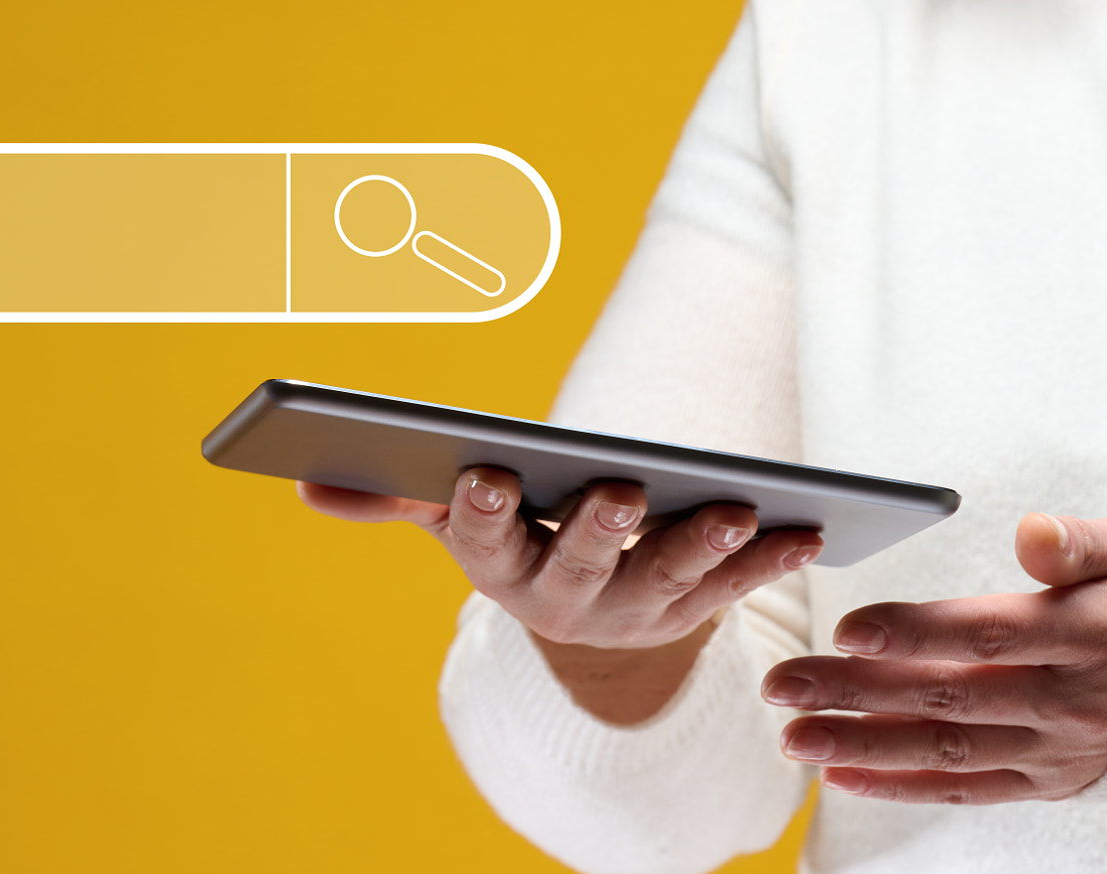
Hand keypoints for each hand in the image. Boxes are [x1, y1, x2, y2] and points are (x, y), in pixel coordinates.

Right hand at [298, 468, 824, 648]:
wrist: (588, 629)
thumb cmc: (521, 544)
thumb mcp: (460, 523)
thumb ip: (393, 497)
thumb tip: (300, 478)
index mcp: (500, 567)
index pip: (481, 539)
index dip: (482, 509)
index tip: (482, 470)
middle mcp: (564, 599)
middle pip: (579, 565)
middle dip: (600, 530)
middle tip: (621, 491)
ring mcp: (634, 611)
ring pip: (667, 580)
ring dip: (702, 546)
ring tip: (734, 507)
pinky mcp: (695, 612)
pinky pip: (736, 586)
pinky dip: (770, 559)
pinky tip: (806, 527)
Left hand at [760, 513, 1106, 803]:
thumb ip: (1086, 542)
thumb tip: (1030, 532)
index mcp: (1092, 635)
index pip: (991, 634)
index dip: (919, 632)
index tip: (850, 626)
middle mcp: (1070, 702)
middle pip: (950, 697)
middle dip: (857, 691)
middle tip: (783, 683)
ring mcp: (1054, 750)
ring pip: (946, 751)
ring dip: (862, 746)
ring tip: (793, 736)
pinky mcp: (1044, 782)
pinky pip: (965, 790)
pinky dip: (900, 787)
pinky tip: (841, 776)